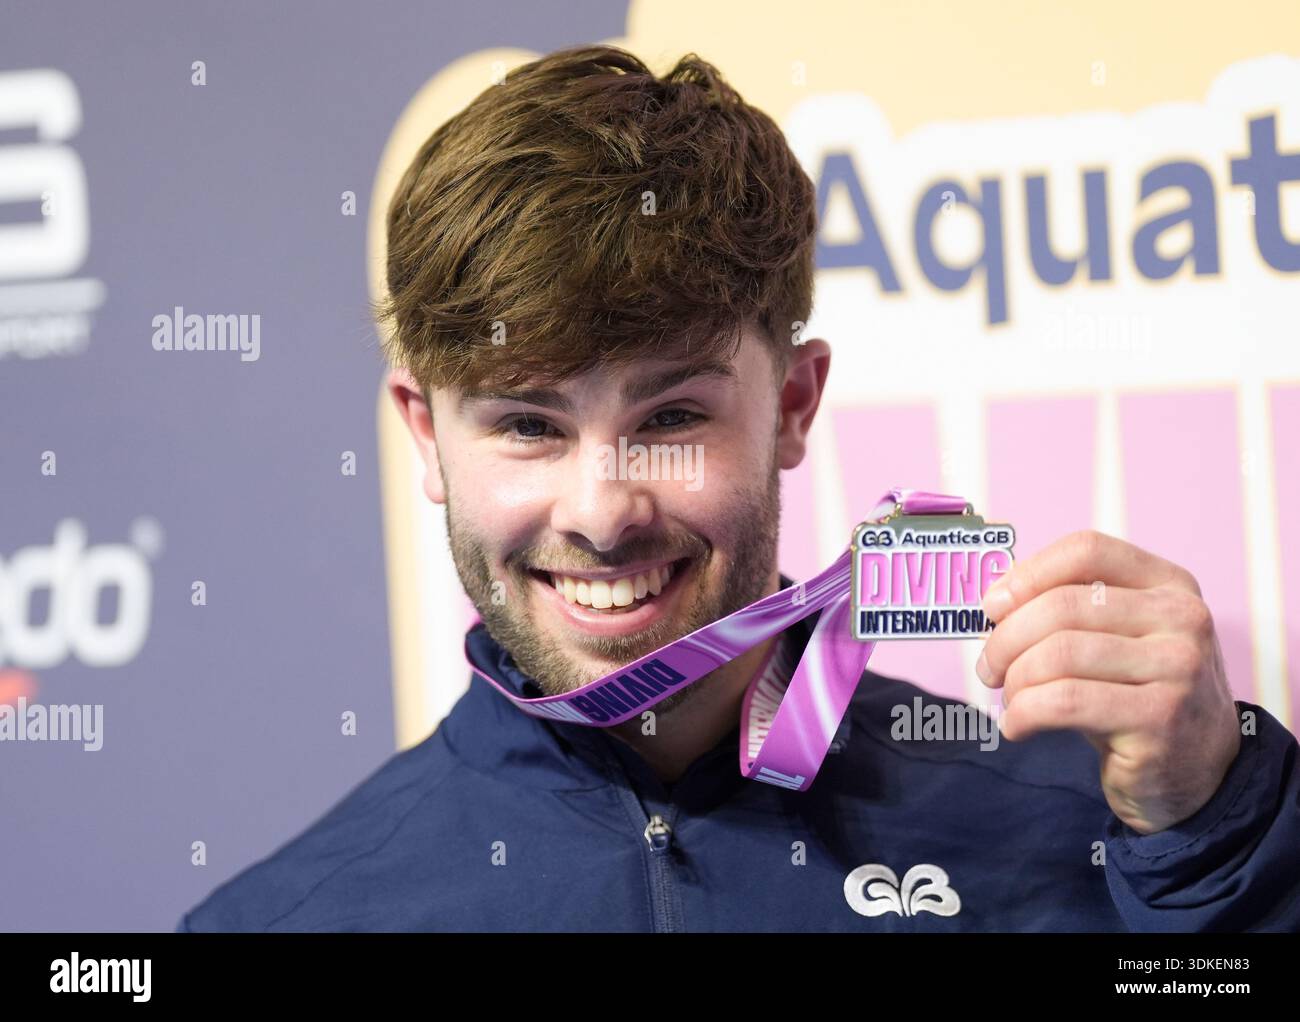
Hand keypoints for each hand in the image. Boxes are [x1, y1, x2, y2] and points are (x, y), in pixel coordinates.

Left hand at [977, 529, 1241, 834]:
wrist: (1200, 769)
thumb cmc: (1140, 695)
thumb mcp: (1121, 639)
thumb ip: (1073, 611)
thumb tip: (995, 601)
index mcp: (1169, 585)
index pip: (1087, 550)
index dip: (1029, 573)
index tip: (992, 606)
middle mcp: (1181, 619)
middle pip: (1062, 606)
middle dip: (1006, 638)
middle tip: (989, 667)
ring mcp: (1176, 669)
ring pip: (1059, 654)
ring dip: (1015, 679)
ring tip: (1009, 699)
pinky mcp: (1159, 720)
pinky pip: (1064, 703)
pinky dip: (1024, 713)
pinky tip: (1017, 725)